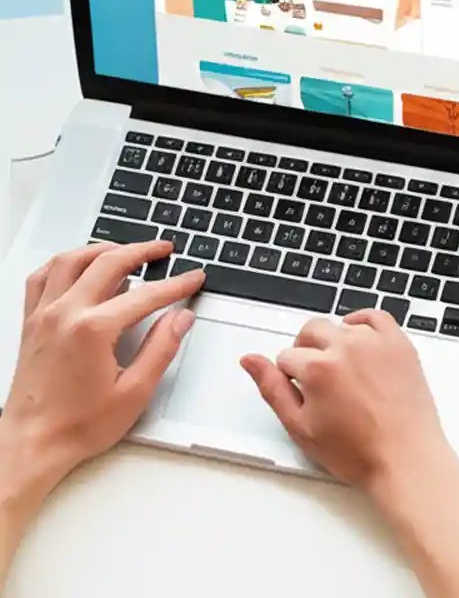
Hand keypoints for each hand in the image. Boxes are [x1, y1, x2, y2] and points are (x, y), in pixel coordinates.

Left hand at [0, 242, 204, 504]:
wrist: (32, 443)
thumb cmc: (77, 425)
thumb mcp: (135, 391)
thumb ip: (161, 348)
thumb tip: (180, 318)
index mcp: (93, 330)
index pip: (146, 295)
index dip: (176, 284)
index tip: (193, 278)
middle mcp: (65, 315)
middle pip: (107, 263)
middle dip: (141, 251)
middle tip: (164, 249)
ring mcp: (43, 316)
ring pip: (70, 261)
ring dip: (101, 249)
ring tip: (125, 249)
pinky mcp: (31, 323)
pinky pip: (42, 278)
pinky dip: (63, 263)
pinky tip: (77, 266)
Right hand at [242, 311, 458, 596]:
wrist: (405, 458)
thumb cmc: (357, 451)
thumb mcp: (300, 427)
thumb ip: (272, 389)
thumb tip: (250, 360)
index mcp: (318, 368)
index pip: (286, 358)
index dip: (289, 377)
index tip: (302, 394)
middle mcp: (346, 347)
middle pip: (310, 331)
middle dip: (305, 351)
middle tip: (315, 379)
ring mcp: (376, 343)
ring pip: (340, 324)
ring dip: (333, 339)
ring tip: (340, 369)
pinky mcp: (400, 345)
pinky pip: (376, 317)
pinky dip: (363, 322)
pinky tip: (358, 339)